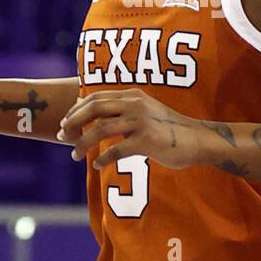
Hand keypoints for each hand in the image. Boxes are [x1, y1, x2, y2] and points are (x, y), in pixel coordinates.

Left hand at [57, 88, 204, 170]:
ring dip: (83, 143)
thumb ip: (120, 109)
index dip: (76, 110)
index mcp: (133, 96)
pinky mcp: (147, 140)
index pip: (96, 97)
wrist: (198, 140)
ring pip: (101, 129)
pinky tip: (97, 164)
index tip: (64, 123)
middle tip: (62, 136)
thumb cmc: (168, 129)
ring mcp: (141, 121)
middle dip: (73, 122)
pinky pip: (117, 150)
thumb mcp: (144, 111)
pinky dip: (103, 158)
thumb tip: (87, 108)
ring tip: (75, 154)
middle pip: (94, 109)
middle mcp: (135, 104)